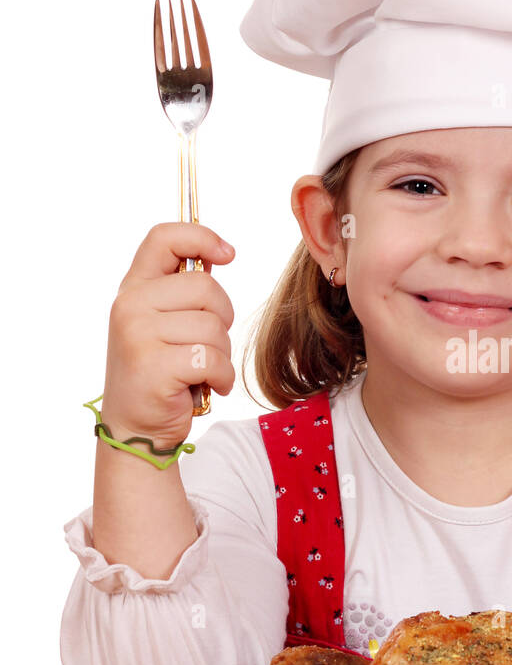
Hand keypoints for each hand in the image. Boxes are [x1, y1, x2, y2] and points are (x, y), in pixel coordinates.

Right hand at [101, 223, 236, 449]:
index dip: (202, 237)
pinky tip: (209, 385)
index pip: (164, 238)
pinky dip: (221, 377)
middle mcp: (129, 305)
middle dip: (222, 319)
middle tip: (207, 345)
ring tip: (200, 370)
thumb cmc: (161, 372)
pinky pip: (213, 359)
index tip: (228, 254)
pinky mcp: (154, 366)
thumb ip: (183, 289)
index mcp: (133, 288)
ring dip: (221, 354)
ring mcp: (138, 335)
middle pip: (206, 288)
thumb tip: (219, 253)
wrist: (136, 428)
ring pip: (214, 328)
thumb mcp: (163, 322)